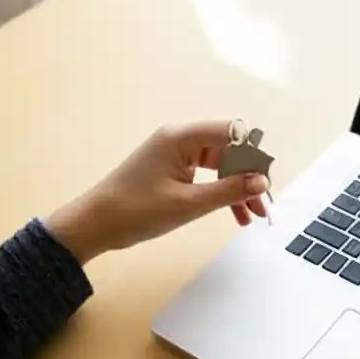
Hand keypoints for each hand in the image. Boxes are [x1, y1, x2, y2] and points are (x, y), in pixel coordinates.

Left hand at [45, 120, 269, 263]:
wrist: (94, 225)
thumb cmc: (133, 211)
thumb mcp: (188, 204)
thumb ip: (229, 191)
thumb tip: (262, 183)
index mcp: (181, 137)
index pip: (232, 133)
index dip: (254, 155)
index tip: (266, 182)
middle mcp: (180, 139)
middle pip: (230, 150)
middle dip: (249, 176)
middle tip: (263, 205)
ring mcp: (176, 154)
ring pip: (221, 165)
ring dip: (238, 188)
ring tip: (252, 215)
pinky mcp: (173, 169)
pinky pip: (208, 175)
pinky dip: (222, 192)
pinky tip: (234, 214)